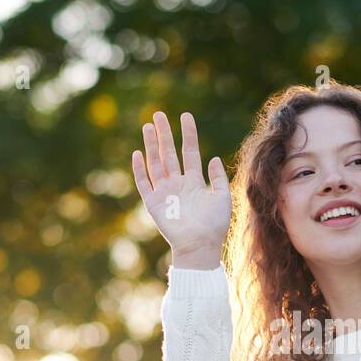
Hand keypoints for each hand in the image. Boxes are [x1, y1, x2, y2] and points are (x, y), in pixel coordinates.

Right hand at [131, 111, 230, 267]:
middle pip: (169, 153)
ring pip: (155, 163)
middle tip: (158, 114)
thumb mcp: (223, 198)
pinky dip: (140, 169)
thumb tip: (213, 158)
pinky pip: (144, 183)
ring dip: (151, 145)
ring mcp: (165, 192)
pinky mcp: (153, 203)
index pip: (189, 152)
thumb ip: (219, 178)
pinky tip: (138, 153)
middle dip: (164, 134)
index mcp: (194, 182)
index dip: (188, 134)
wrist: (200, 246)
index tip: (186, 116)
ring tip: (148, 126)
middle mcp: (178, 184)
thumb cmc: (214, 226)